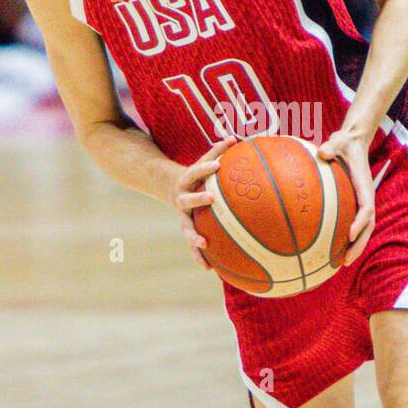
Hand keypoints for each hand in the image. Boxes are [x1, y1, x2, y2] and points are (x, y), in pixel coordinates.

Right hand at [170, 136, 236, 269]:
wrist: (171, 187)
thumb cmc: (197, 174)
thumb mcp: (204, 162)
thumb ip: (218, 151)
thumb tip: (236, 137)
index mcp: (187, 180)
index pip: (197, 171)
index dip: (206, 167)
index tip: (218, 164)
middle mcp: (182, 198)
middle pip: (188, 200)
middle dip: (198, 199)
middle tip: (211, 198)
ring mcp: (182, 216)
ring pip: (186, 228)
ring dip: (194, 237)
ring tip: (204, 245)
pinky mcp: (187, 229)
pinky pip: (192, 245)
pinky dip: (199, 257)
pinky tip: (210, 270)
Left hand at [317, 128, 374, 266]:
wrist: (354, 141)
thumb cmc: (344, 142)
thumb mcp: (338, 141)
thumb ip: (331, 147)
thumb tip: (321, 153)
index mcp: (364, 185)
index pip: (366, 208)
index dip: (359, 222)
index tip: (349, 234)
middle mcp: (366, 196)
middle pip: (368, 226)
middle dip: (359, 244)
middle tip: (345, 260)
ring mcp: (362, 201)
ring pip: (364, 229)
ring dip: (356, 246)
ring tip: (343, 262)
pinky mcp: (356, 202)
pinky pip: (355, 223)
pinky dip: (350, 238)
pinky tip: (335, 248)